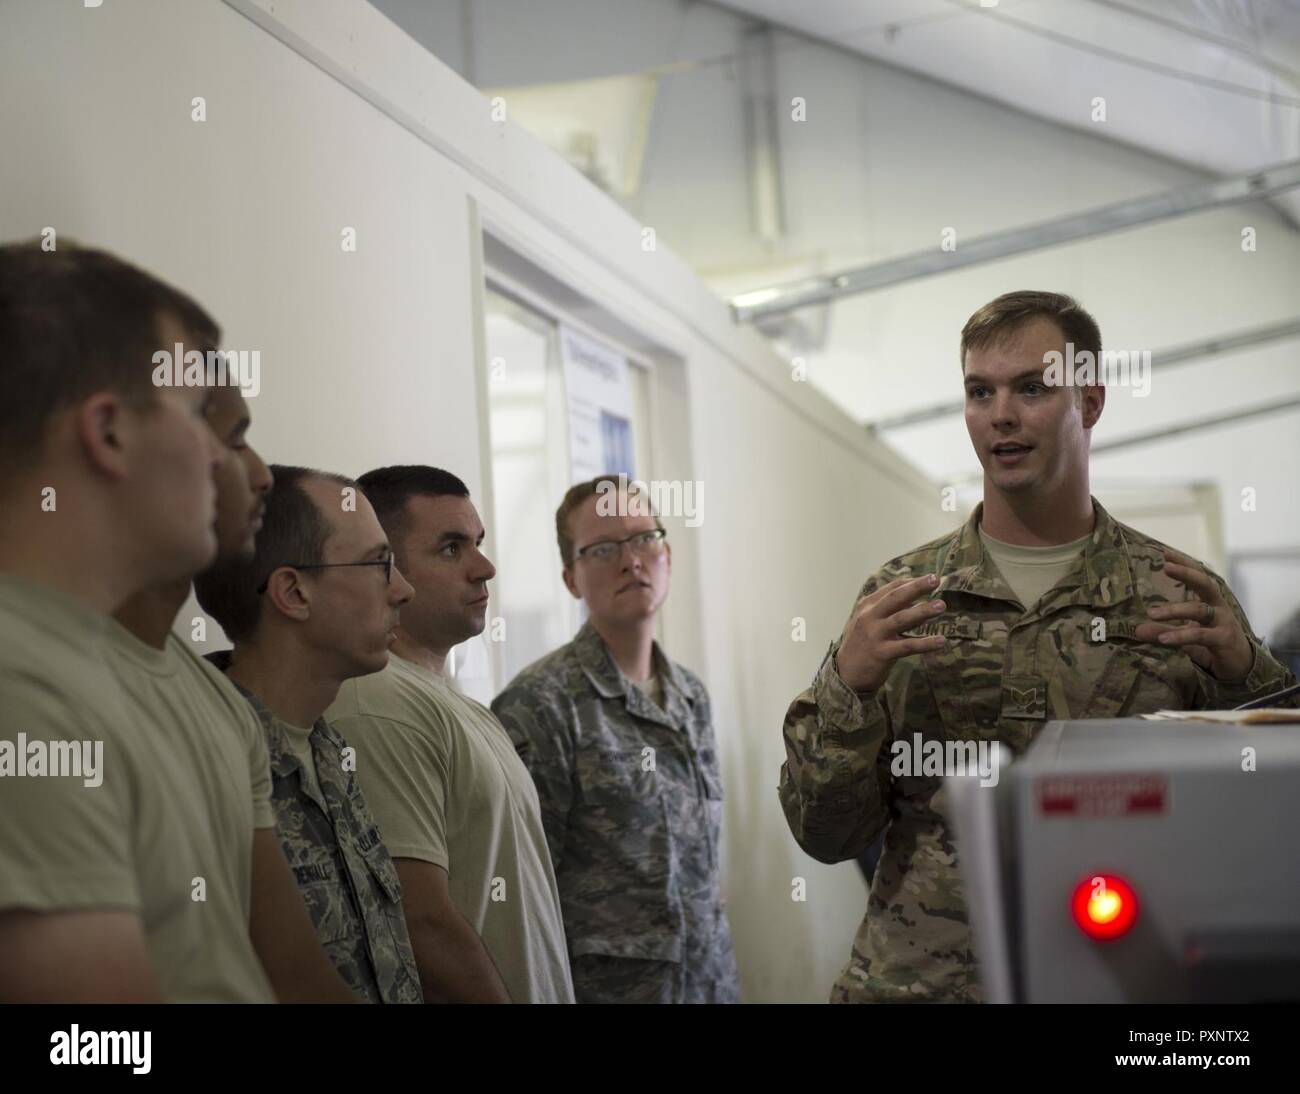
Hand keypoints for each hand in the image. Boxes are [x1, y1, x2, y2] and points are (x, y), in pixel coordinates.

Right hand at [834, 573, 946, 692]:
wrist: (845, 673)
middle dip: (916, 587)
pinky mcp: (881, 653)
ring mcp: (875, 634)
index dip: (911, 582)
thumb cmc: (862, 644)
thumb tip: (915, 599)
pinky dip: (925, 643)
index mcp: (867, 606)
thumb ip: (888, 609)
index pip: (891, 588)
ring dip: (923, 611)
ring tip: (941, 605)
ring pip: (901, 619)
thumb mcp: (869, 622)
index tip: (930, 577)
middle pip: (895, 598)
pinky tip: (941, 641)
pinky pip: (907, 646)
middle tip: (936, 579)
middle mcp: (869, 617)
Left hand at [1133, 548, 1252, 682]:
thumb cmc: (1212, 645)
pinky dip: (1181, 636)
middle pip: (1205, 584)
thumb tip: (1137, 630)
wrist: (1240, 666)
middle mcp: (1218, 607)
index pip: (1197, 577)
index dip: (1184, 564)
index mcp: (1210, 601)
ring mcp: (1223, 622)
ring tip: (1152, 614)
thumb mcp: (1185, 636)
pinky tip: (1163, 639)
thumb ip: (1164, 631)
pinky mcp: (1224, 639)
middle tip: (1166, 567)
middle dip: (1186, 573)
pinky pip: (1200, 635)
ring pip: (1199, 610)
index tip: (1165, 553)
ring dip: (1174, 611)